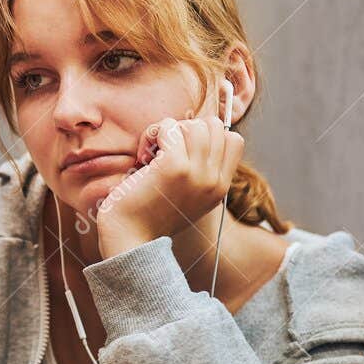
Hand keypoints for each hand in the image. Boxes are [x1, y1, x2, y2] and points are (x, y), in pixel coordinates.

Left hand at [95, 115, 243, 258]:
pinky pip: (169, 127)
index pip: (234, 139)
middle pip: (214, 127)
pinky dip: (154, 133)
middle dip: (187, 130)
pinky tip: (143, 154)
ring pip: (194, 124)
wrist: (129, 239)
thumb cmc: (149, 214)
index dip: (207, 136)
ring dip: (169, 130)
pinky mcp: (173, 167)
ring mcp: (196, 173)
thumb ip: (200, 172)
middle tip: (165, 151)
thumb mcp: (187, 196)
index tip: (184, 151)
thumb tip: (197, 134)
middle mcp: (213, 180)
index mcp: (220, 187)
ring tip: (152, 153)